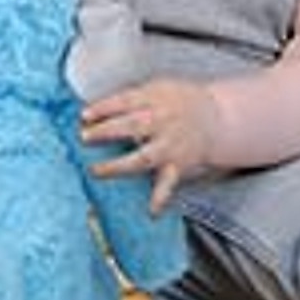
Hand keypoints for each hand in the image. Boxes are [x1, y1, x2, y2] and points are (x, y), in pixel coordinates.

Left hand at [81, 78, 220, 213]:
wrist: (215, 118)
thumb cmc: (176, 101)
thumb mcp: (156, 88)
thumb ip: (130, 98)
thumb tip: (94, 110)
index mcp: (154, 98)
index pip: (125, 101)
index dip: (103, 108)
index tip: (83, 115)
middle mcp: (163, 122)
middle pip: (132, 126)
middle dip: (106, 132)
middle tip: (84, 137)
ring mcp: (170, 145)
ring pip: (144, 157)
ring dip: (118, 165)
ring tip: (95, 170)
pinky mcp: (177, 165)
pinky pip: (168, 183)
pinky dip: (160, 198)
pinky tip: (150, 211)